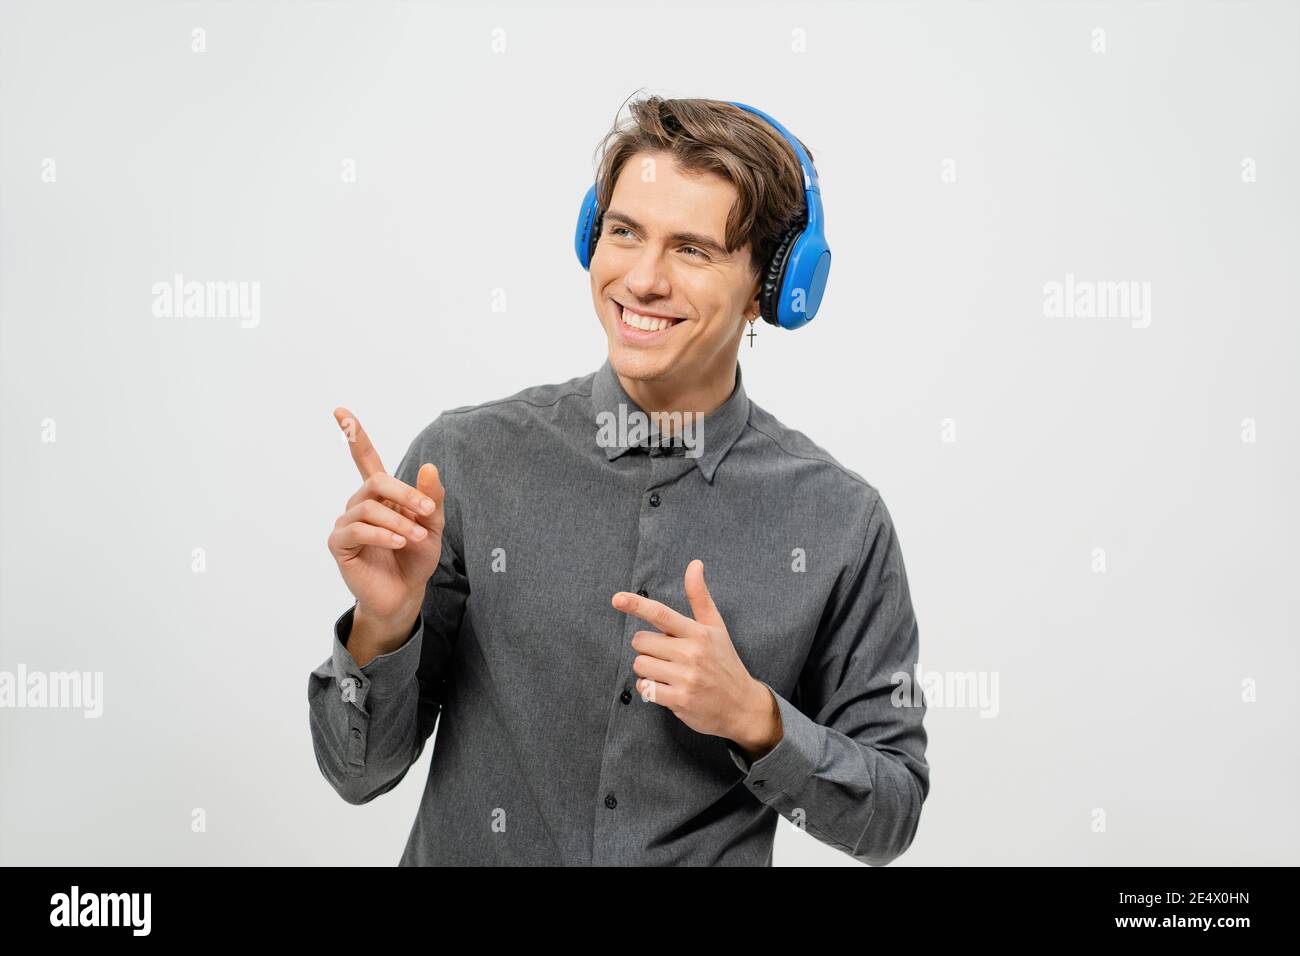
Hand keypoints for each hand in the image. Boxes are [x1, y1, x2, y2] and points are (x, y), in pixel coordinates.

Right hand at [326, 406, 444, 624]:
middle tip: (427, 513)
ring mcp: (347, 522)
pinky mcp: (340, 544)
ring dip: (398, 521)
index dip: (354, 435)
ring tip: (416, 537)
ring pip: (369, 507)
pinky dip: (382, 535)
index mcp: (381, 495)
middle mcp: (360, 503)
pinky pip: (358, 529)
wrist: (406, 593)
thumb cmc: (417, 557)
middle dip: (405, 493)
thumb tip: (429, 467)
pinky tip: (398, 544)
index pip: (365, 459)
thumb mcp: (433, 525)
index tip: (340, 411)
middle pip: (376, 481)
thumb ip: (432, 498)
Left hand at [613, 560, 781, 756]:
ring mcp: (686, 678)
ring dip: (648, 669)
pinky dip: (650, 688)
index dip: (637, 605)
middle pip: (641, 641)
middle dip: (647, 647)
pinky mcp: (679, 700)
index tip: (617, 598)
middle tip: (667, 654)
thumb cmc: (724, 662)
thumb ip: (699, 597)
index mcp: (699, 633)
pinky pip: (646, 688)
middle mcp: (692, 653)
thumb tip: (694, 564)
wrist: (742, 705)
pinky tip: (667, 688)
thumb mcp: (716, 627)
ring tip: (669, 672)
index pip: (662, 614)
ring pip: (640, 665)